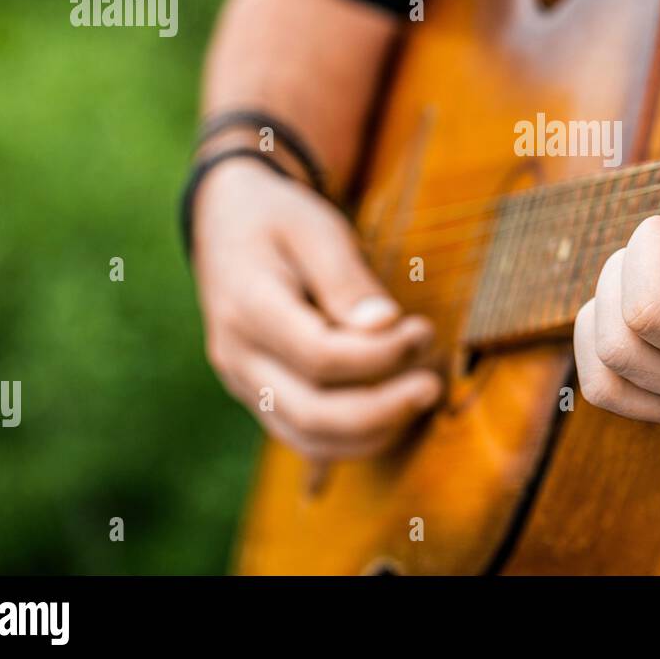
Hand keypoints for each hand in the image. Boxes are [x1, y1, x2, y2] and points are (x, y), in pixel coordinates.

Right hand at [192, 160, 441, 459]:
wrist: (227, 223)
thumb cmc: (281, 220)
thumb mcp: (316, 229)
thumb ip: (348, 280)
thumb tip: (386, 325)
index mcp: (247, 306)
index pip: (320, 356)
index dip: (381, 354)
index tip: (422, 331)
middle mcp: (238, 356)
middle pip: (313, 413)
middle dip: (383, 409)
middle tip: (432, 384)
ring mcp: (243, 382)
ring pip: (308, 438)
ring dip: (373, 431)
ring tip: (419, 397)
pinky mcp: (259, 395)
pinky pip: (304, 436)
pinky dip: (353, 436)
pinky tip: (394, 411)